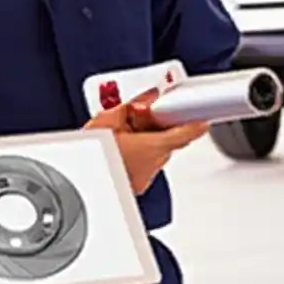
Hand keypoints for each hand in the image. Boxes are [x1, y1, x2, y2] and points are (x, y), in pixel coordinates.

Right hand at [83, 88, 208, 193]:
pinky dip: (137, 156)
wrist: (79, 185)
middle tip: (145, 116)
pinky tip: (119, 149)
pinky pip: (143, 165)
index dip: (197, 124)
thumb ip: (133, 105)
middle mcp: (154, 163)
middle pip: (168, 141)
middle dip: (160, 128)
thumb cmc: (93, 155)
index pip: (186, 133)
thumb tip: (148, 97)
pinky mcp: (136, 184)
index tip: (204, 118)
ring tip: (123, 133)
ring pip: (155, 153)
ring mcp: (145, 176)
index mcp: (153, 146)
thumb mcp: (108, 119)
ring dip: (146, 142)